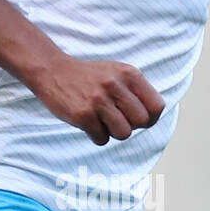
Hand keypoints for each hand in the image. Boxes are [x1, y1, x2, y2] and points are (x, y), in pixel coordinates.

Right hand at [32, 55, 165, 145]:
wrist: (52, 71)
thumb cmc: (89, 77)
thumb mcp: (117, 73)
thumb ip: (136, 90)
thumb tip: (151, 118)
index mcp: (129, 74)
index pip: (156, 106)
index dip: (150, 118)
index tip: (137, 119)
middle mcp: (115, 85)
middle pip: (141, 122)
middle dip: (131, 125)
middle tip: (116, 118)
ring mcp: (98, 100)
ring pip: (123, 134)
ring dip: (113, 132)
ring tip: (102, 121)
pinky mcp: (82, 115)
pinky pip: (102, 139)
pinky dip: (96, 135)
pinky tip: (88, 123)